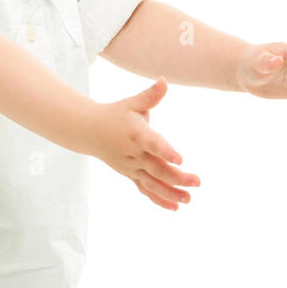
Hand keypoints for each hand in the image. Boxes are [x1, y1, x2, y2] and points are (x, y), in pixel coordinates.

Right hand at [88, 77, 200, 211]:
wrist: (89, 131)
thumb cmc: (116, 114)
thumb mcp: (132, 103)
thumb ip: (151, 95)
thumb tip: (165, 80)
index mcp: (137, 134)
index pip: (153, 144)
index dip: (166, 151)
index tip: (181, 159)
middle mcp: (134, 154)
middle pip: (157, 169)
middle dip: (178, 177)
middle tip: (197, 181)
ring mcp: (132, 167)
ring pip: (152, 183)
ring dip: (171, 193)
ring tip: (189, 199)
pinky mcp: (131, 174)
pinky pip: (145, 190)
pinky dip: (159, 199)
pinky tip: (175, 207)